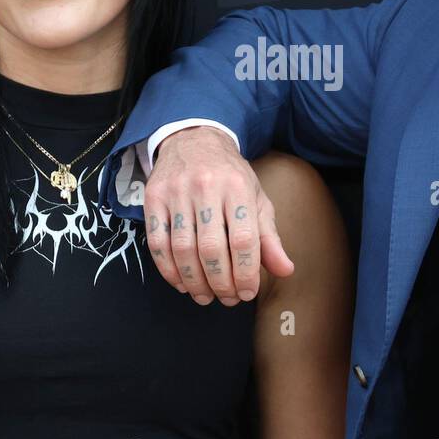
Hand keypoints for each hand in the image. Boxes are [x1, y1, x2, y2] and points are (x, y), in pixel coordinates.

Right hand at [144, 126, 294, 305]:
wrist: (194, 139)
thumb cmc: (230, 176)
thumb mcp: (256, 199)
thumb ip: (269, 238)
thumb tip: (286, 271)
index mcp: (238, 187)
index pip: (243, 239)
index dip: (245, 273)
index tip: (247, 293)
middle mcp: (207, 187)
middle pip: (211, 248)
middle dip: (220, 282)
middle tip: (227, 299)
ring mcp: (177, 192)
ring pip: (183, 248)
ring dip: (194, 281)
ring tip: (205, 296)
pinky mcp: (153, 198)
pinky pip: (157, 242)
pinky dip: (168, 269)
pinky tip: (181, 283)